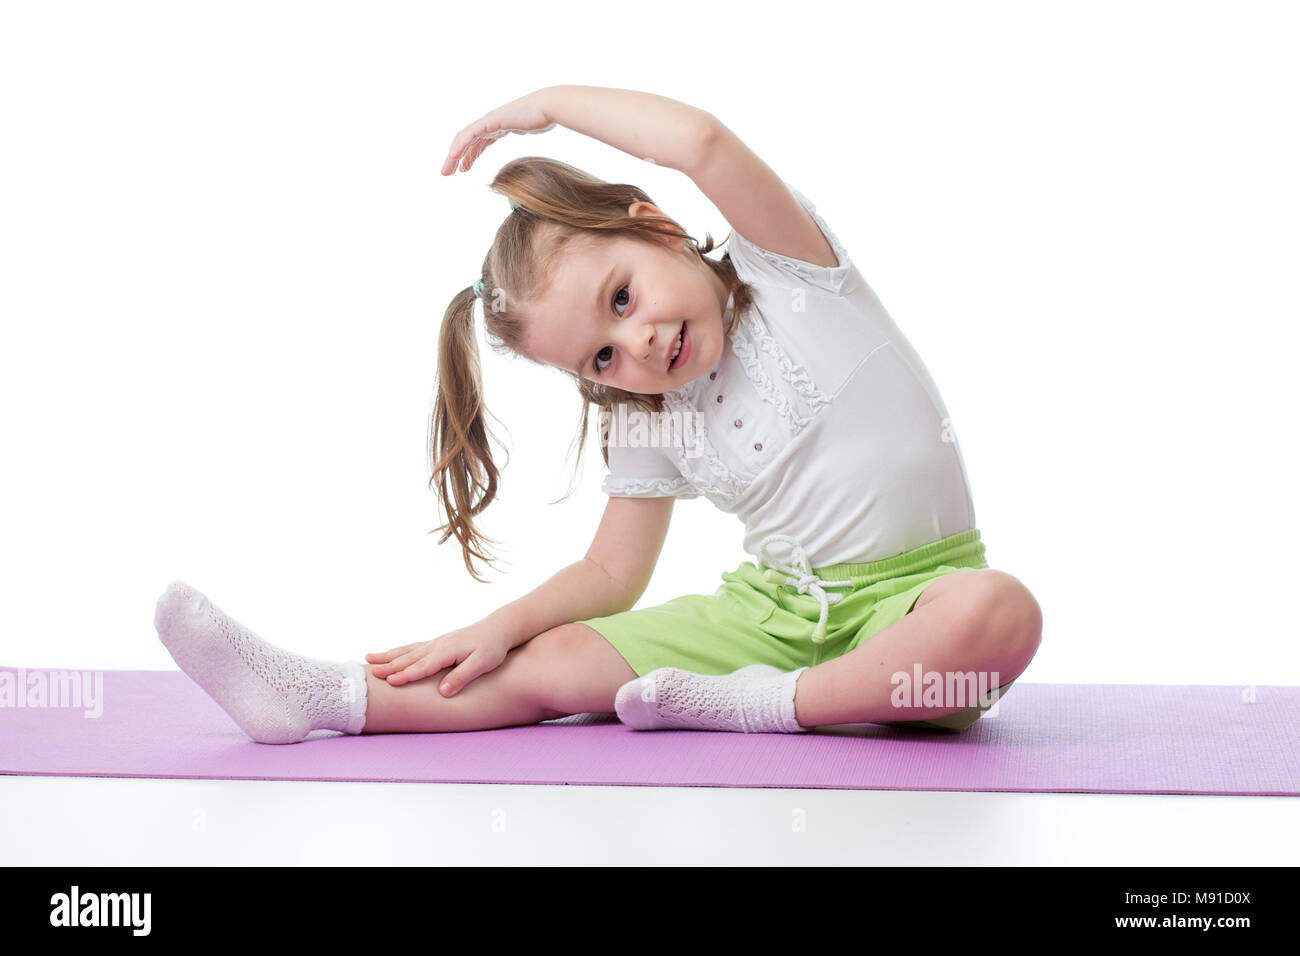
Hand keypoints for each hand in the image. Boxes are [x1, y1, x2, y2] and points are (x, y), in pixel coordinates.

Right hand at [365, 622, 510, 695]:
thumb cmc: (492, 648)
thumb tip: (443, 692)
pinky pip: (413, 647)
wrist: (498, 628)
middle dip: (389, 665)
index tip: (389, 681)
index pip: (423, 666)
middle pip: (409, 657)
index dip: (406, 675)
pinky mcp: (437, 643)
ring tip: (368, 658)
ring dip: (388, 656)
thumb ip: (462, 676)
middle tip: (370, 673)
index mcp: (448, 651)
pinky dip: (399, 651)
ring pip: (408, 650)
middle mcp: (438, 645)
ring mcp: (436, 643)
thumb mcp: (482, 664)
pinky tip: (389, 654)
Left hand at [441, 89, 555, 175]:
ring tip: (448, 171)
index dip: (469, 155)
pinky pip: (470, 135)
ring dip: (454, 156)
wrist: (547, 107)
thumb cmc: (543, 118)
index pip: (477, 141)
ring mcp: (489, 121)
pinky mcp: (490, 122)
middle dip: (457, 157)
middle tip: (447, 173)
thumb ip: (524, 130)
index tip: (464, 169)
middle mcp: (490, 123)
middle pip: (467, 141)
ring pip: (465, 139)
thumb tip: (528, 135)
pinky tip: (453, 156)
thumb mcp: (530, 129)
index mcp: (498, 126)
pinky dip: (460, 145)